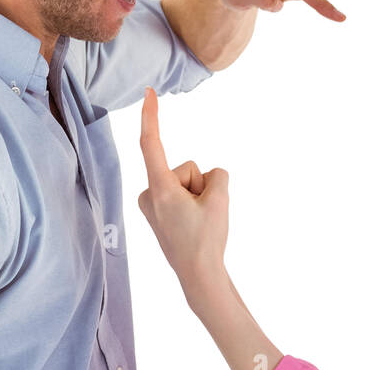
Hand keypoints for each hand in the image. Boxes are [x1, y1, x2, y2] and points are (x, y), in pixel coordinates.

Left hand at [136, 87, 229, 287]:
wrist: (199, 276)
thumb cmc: (207, 241)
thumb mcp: (220, 199)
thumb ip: (217, 176)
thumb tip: (209, 178)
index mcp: (159, 189)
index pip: (150, 144)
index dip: (151, 116)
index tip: (148, 93)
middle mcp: (149, 194)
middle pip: (186, 168)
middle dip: (201, 185)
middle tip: (203, 215)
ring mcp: (152, 205)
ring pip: (186, 182)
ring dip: (199, 197)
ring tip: (199, 222)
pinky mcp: (158, 212)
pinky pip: (182, 194)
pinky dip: (193, 203)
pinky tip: (194, 225)